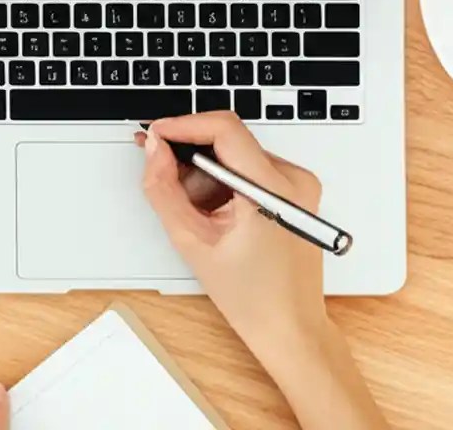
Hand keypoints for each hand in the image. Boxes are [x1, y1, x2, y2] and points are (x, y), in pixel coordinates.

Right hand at [136, 111, 326, 350]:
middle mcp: (294, 179)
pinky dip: (223, 182)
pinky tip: (213, 212)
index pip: (225, 130)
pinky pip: (250, 169)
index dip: (183, 125)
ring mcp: (298, 185)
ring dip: (205, 171)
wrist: (289, 327)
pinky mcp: (294, 192)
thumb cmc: (253, 298)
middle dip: (189, 151)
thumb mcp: (194, 241)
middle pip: (230, 140)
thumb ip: (164, 189)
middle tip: (158, 167)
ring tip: (193, 209)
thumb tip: (154, 151)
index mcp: (274, 190)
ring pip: (237, 154)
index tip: (156, 134)